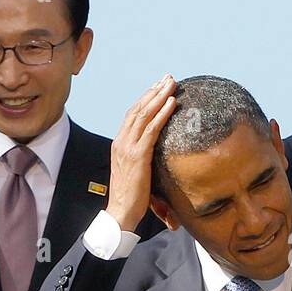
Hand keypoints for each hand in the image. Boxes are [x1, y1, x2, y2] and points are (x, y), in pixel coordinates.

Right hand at [104, 75, 176, 231]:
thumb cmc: (131, 196)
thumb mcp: (136, 171)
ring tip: (172, 84)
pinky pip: (151, 130)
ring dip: (159, 97)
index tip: (159, 87)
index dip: (146, 99)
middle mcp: (121, 142)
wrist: (120, 212)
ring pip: (144, 115)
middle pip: (138, 109)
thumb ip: (142, 158)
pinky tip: (172, 103)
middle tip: (168, 78)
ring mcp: (128, 148)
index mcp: (119, 144)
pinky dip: (162, 114)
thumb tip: (156, 152)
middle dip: (154, 91)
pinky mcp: (138, 156)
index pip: (132, 115)